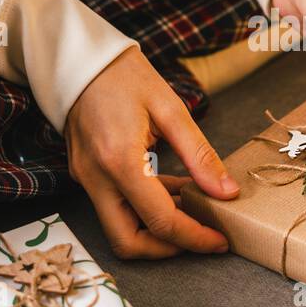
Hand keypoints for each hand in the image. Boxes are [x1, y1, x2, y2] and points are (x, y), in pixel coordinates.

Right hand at [64, 47, 238, 258]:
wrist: (79, 58)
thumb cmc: (125, 76)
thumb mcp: (170, 109)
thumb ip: (199, 155)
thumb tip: (227, 192)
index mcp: (120, 161)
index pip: (160, 221)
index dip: (194, 237)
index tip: (220, 240)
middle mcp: (97, 179)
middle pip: (128, 242)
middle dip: (169, 248)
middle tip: (203, 237)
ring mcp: (86, 179)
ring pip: (119, 229)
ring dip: (157, 229)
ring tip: (194, 208)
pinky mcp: (85, 175)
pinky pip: (116, 207)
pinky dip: (145, 209)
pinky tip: (174, 190)